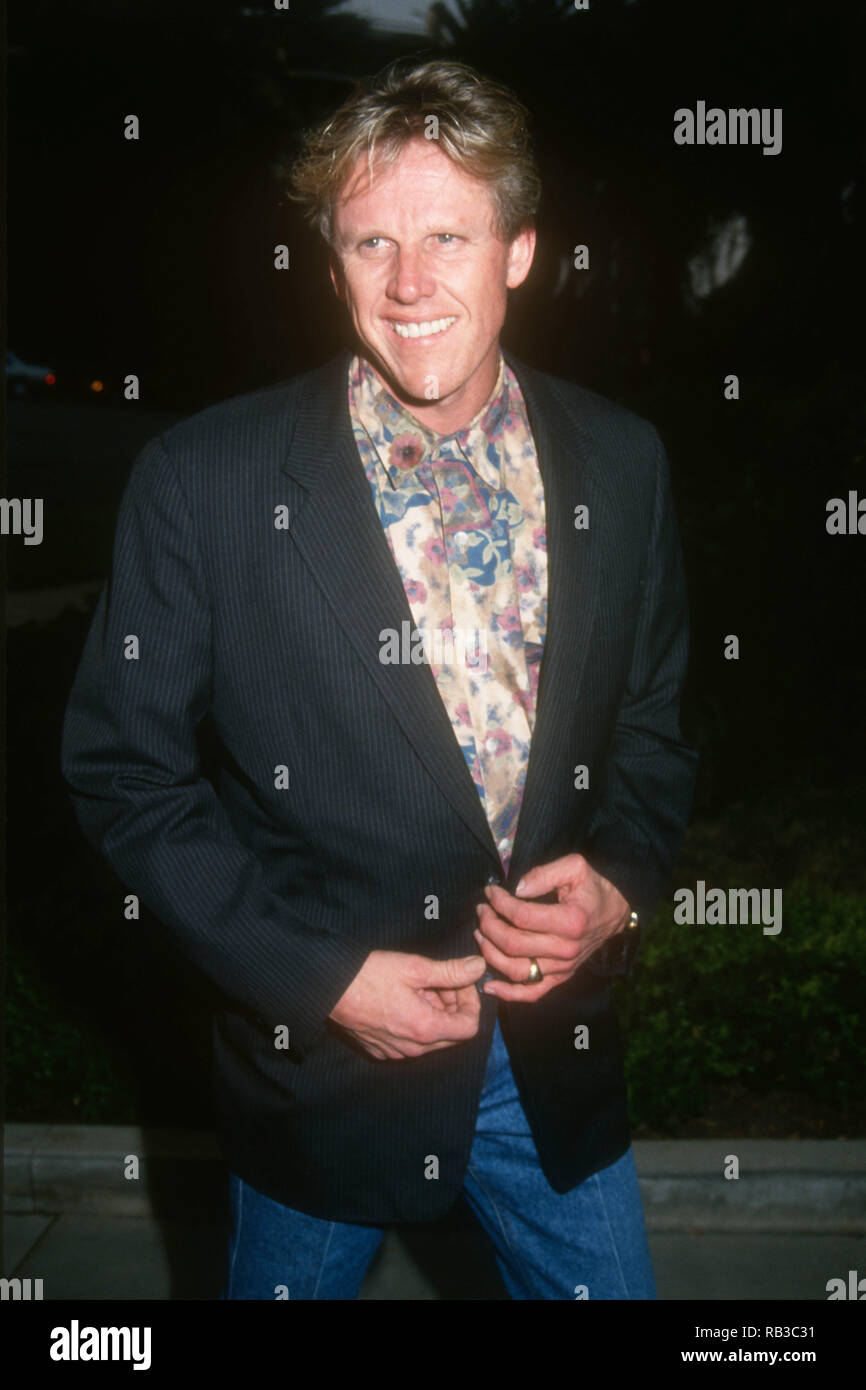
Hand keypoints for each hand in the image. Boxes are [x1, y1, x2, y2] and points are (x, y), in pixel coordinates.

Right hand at [328, 950, 485, 1059]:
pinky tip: (402, 1001)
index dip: (471, 1002)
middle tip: (439, 982)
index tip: (460, 982)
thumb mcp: (414, 967)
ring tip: (418, 988)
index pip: (470, 1027)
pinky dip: (415, 1024)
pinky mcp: (380, 1051)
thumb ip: (451, 971)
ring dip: (434, 1014)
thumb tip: (479, 967)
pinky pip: (410, 1043)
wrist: (326, 988)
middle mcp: (413, 1048)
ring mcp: (395, 1052)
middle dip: (453, 1007)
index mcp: (425, 1028)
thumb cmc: (368, 975)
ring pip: (431, 1039)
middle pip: (452, 1034)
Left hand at [474, 853, 630, 1002]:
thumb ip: (544, 874)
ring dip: (490, 953)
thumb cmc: (593, 889)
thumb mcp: (575, 867)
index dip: (499, 903)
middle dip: (489, 925)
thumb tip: (517, 889)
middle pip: (513, 944)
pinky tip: (488, 985)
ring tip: (480, 933)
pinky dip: (508, 994)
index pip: (521, 917)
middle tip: (481, 910)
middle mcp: (566, 949)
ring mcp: (563, 967)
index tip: (490, 892)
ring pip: (516, 970)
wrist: (616, 913)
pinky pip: (531, 993)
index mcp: (570, 921)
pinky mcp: (560, 978)